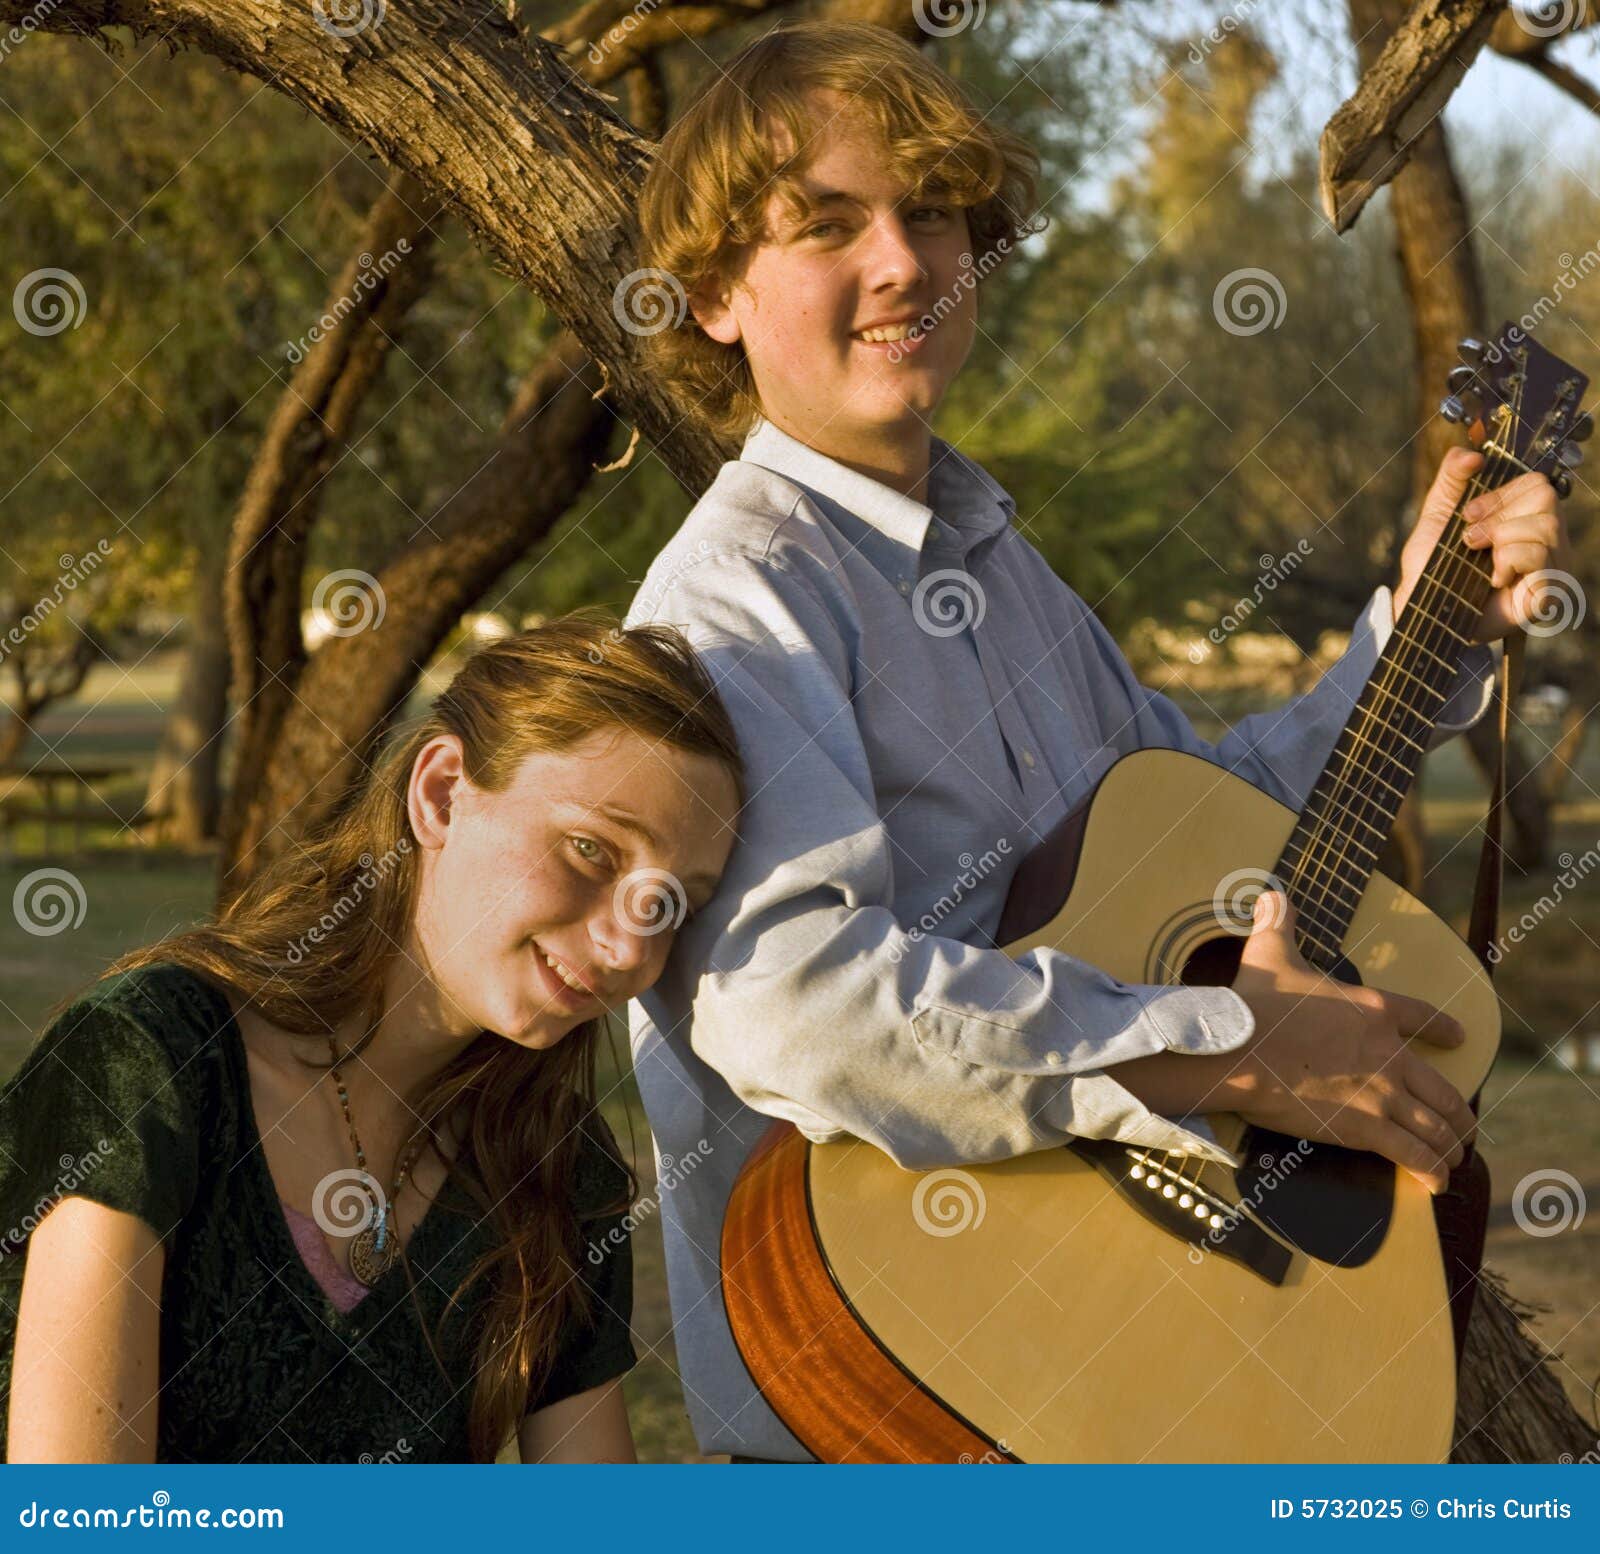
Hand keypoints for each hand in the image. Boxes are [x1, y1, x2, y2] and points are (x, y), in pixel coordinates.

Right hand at [1216, 891, 1475, 1193]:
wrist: (1239, 1048)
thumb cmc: (1254, 1003)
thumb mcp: (1268, 953)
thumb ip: (1277, 923)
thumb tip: (1270, 892)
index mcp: (1370, 1008)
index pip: (1422, 1018)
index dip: (1444, 1029)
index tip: (1459, 1038)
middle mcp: (1388, 1053)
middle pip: (1441, 1088)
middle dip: (1456, 1113)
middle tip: (1462, 1127)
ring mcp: (1381, 1092)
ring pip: (1435, 1126)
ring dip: (1449, 1145)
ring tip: (1453, 1159)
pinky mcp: (1365, 1126)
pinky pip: (1413, 1154)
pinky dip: (1430, 1170)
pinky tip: (1437, 1181)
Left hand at [1393, 446, 1566, 641]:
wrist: (1424, 608)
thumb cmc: (1436, 566)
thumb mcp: (1439, 515)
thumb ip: (1452, 479)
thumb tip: (1470, 454)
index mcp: (1528, 518)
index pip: (1537, 482)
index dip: (1501, 493)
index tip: (1468, 514)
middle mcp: (1549, 540)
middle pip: (1546, 497)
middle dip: (1499, 516)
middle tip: (1471, 540)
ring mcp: (1554, 566)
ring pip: (1546, 526)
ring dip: (1500, 540)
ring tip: (1481, 561)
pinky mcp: (1550, 592)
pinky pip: (1540, 557)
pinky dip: (1508, 562)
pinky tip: (1494, 579)